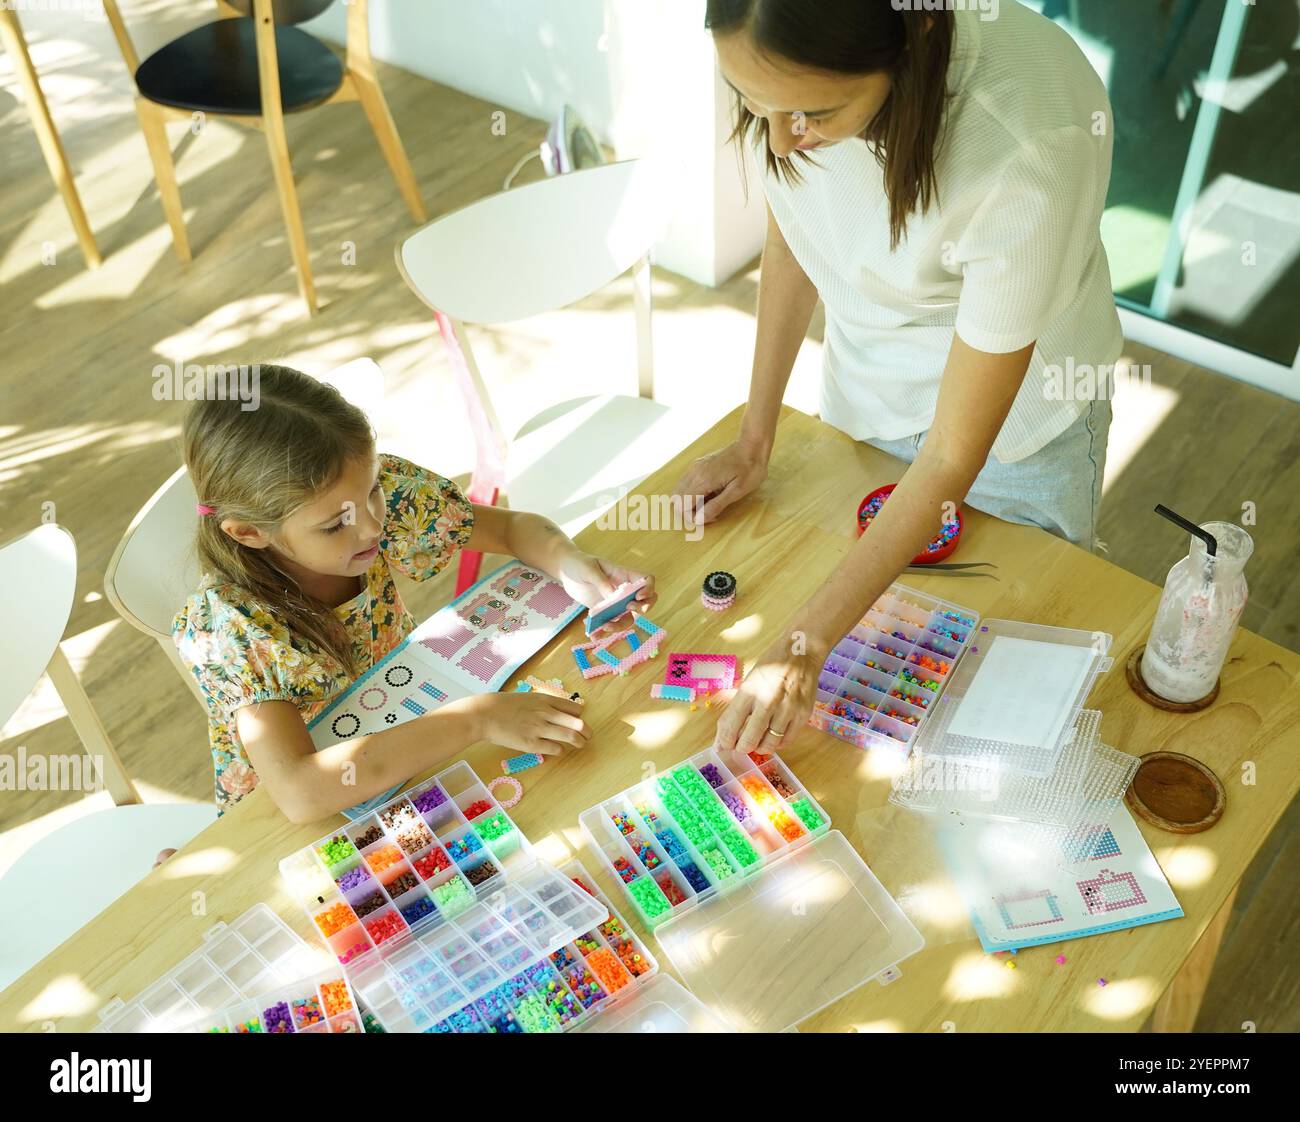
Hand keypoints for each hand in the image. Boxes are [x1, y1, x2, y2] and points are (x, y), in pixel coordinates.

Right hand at [458, 692, 589, 756]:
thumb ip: (543, 704)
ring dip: (579, 742)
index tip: (577, 721)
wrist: (484, 715)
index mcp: (545, 700)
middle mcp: (546, 713)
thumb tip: (556, 712)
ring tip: (580, 744)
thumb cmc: (503, 706)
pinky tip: (556, 749)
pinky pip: (555, 748)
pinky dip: (559, 750)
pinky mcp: (531, 744)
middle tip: (588, 736)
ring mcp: (539, 729)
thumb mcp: (527, 698)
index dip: (579, 716)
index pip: (575, 708)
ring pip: (571, 736)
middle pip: (578, 723)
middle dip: (587, 731)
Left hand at [554, 552, 656, 635]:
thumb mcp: (589, 570)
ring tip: (604, 627)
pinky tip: (593, 634)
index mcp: (624, 575)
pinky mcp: (603, 612)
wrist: (566, 571)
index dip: (648, 589)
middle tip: (628, 608)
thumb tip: (614, 596)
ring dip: (620, 626)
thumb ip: (602, 582)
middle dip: (642, 608)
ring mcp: (615, 603)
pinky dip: (603, 633)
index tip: (638, 596)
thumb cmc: (580, 564)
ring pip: (628, 618)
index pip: (646, 580)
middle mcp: (623, 591)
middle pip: (645, 602)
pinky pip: (609, 624)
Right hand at [673, 438, 769, 525]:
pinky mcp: (698, 465)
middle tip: (711, 512)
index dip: (693, 517)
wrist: (752, 445)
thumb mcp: (737, 491)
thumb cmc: (750, 469)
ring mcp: (695, 467)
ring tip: (710, 503)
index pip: (682, 506)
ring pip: (679, 491)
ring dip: (690, 502)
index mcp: (703, 480)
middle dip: (689, 511)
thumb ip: (716, 506)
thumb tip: (698, 520)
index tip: (712, 517)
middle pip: (676, 499)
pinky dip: (692, 493)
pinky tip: (710, 493)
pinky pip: (686, 483)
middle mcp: (694, 472)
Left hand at [715, 631, 826, 754]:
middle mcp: (768, 701)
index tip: (724, 745)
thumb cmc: (771, 665)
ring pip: (770, 743)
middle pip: (750, 739)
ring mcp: (788, 709)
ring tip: (757, 743)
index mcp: (750, 690)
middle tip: (740, 747)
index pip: (732, 723)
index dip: (725, 740)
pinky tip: (773, 738)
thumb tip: (723, 738)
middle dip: (742, 748)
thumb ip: (736, 709)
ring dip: (760, 748)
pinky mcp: (803, 714)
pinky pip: (787, 740)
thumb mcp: (748, 682)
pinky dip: (777, 744)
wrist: (801, 653)